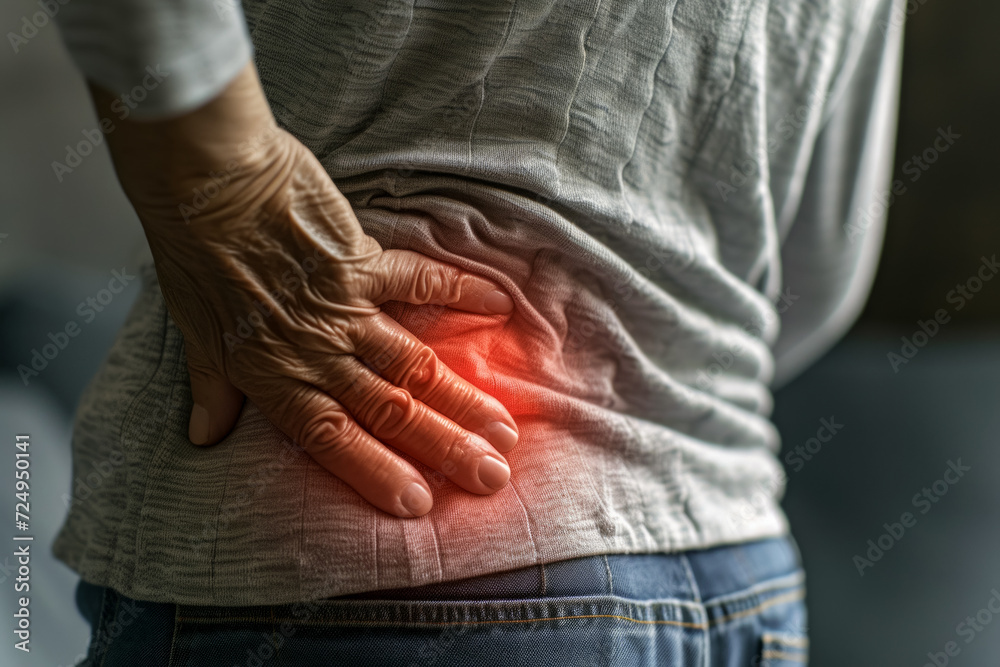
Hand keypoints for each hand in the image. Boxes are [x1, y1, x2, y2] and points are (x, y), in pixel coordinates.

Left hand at [87, 62, 518, 516]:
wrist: (204, 181)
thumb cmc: (194, 255)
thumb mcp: (198, 333)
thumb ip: (214, 388)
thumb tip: (203, 436)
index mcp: (275, 374)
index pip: (333, 438)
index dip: (377, 473)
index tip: (420, 503)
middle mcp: (316, 350)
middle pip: (389, 409)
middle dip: (444, 448)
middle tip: (491, 476)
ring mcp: (344, 306)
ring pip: (412, 363)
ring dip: (461, 397)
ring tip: (503, 428)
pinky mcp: (362, 259)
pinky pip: (419, 281)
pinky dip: (458, 293)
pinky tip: (497, 309)